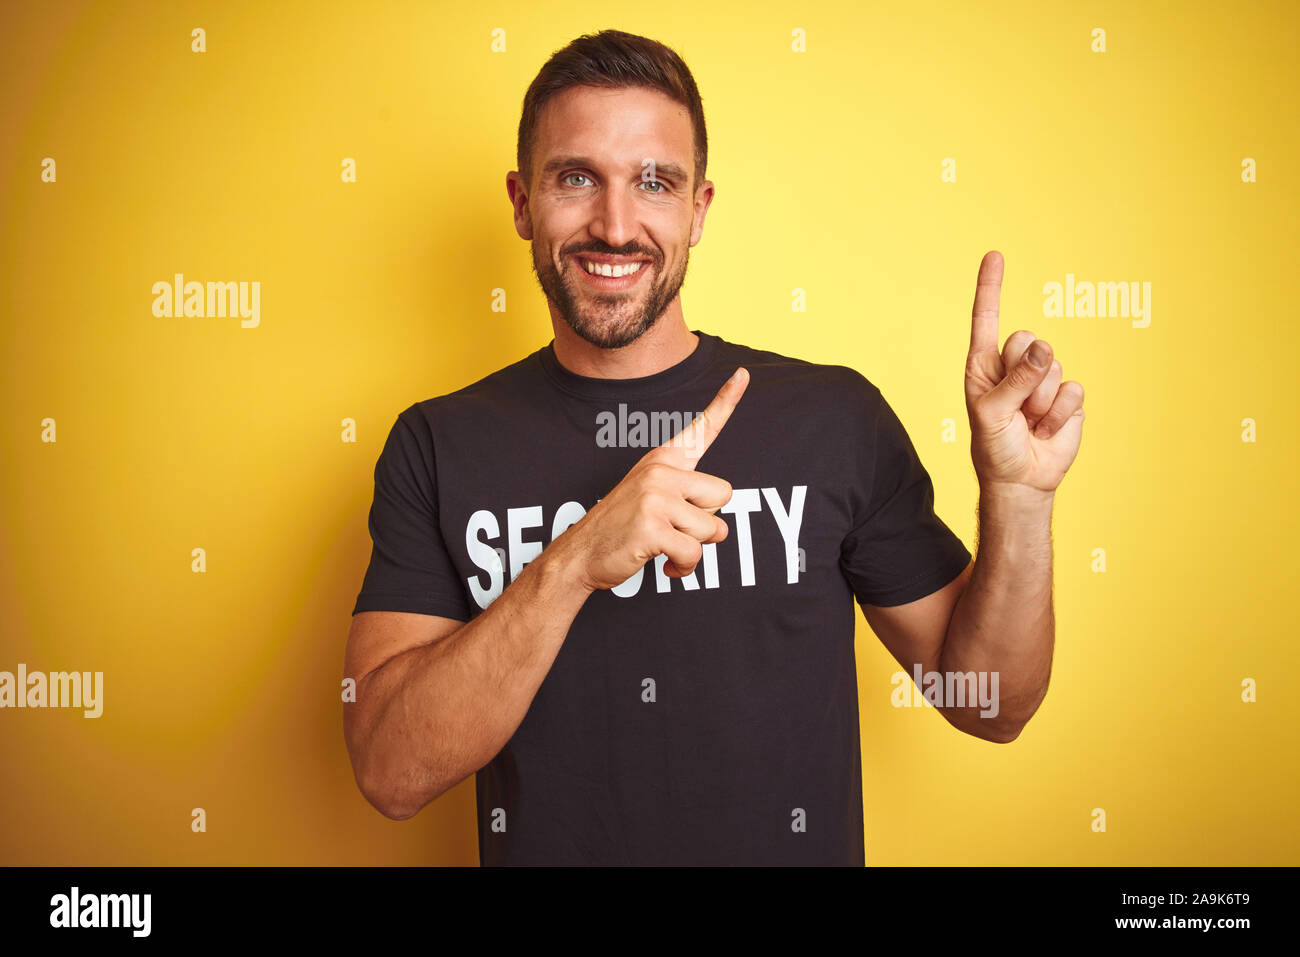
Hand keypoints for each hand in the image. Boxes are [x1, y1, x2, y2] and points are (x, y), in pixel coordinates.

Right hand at [569, 366, 749, 590]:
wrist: (580, 553)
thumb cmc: (622, 527)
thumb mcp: (649, 496)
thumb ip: (684, 494)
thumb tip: (720, 519)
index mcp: (662, 460)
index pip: (701, 429)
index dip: (726, 401)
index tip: (743, 374)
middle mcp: (660, 472)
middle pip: (723, 495)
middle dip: (706, 521)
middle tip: (674, 528)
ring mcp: (656, 498)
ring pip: (712, 529)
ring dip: (694, 547)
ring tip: (666, 545)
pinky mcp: (653, 527)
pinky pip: (693, 553)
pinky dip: (683, 567)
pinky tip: (665, 564)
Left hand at [965, 251, 1084, 494]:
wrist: (1022, 478)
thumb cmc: (994, 446)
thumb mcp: (991, 414)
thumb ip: (1015, 380)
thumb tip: (1043, 348)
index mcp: (985, 365)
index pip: (987, 319)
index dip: (991, 287)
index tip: (995, 255)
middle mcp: (1014, 365)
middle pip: (1026, 340)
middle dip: (1022, 375)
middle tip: (1014, 406)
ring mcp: (1043, 378)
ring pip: (1052, 367)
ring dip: (1040, 401)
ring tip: (1028, 421)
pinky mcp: (1068, 396)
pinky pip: (1072, 390)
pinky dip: (1059, 414)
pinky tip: (1046, 428)